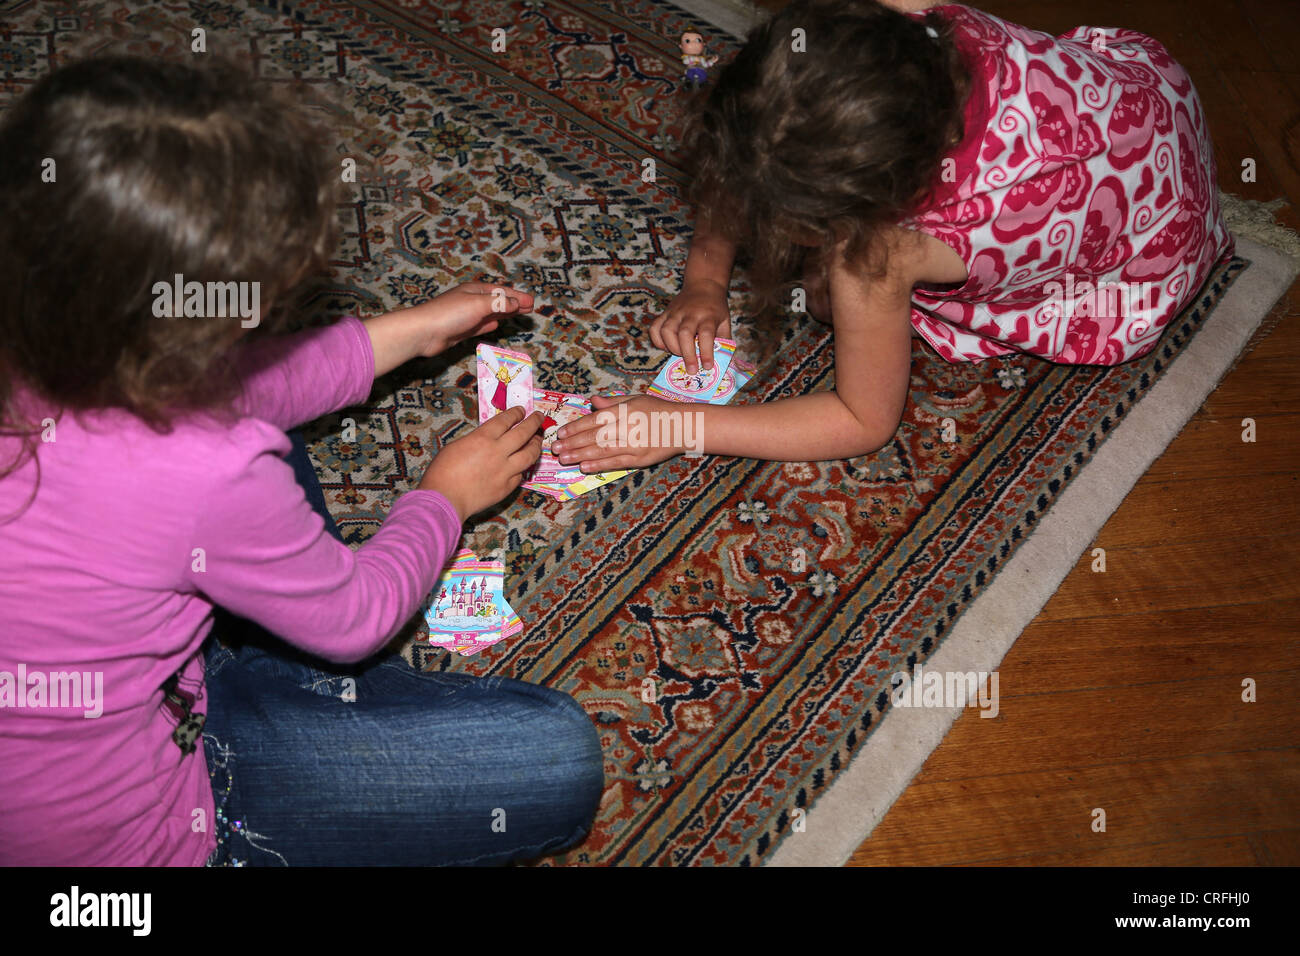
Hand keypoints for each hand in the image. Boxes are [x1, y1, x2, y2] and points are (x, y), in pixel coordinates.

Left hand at [410, 282, 534, 357]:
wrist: (423, 332)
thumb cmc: (450, 314)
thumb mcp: (478, 304)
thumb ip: (499, 304)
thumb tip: (515, 303)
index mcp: (475, 290)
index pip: (502, 291)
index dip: (518, 296)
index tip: (532, 302)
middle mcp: (471, 301)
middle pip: (497, 301)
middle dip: (514, 304)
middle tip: (531, 307)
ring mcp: (466, 316)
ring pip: (491, 313)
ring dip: (505, 314)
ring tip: (519, 314)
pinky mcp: (461, 330)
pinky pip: (481, 325)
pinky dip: (490, 324)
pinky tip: (496, 325)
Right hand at [418, 408, 542, 520]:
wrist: (445, 499)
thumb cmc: (443, 472)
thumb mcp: (457, 445)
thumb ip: (476, 439)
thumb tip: (488, 438)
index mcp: (483, 438)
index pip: (506, 420)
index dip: (516, 414)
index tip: (522, 411)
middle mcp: (498, 452)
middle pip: (523, 433)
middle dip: (534, 423)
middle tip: (539, 417)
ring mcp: (505, 470)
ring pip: (529, 455)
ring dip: (536, 445)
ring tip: (539, 440)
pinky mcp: (506, 487)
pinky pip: (520, 474)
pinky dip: (523, 467)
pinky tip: (524, 464)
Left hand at [551, 394, 696, 471]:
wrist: (684, 426)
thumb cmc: (658, 410)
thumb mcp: (636, 399)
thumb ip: (613, 402)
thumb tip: (593, 401)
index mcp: (625, 411)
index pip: (595, 420)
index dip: (575, 427)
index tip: (560, 433)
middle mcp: (627, 427)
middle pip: (594, 436)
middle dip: (572, 443)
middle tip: (555, 449)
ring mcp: (634, 445)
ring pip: (602, 451)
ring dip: (580, 455)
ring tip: (564, 459)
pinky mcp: (640, 459)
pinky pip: (615, 463)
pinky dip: (599, 465)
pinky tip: (584, 467)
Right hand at [649, 279, 731, 374]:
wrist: (703, 285)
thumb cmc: (715, 308)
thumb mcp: (725, 321)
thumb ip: (722, 340)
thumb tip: (720, 363)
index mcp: (708, 316)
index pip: (706, 334)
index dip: (706, 352)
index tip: (707, 366)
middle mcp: (690, 313)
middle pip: (684, 334)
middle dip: (686, 354)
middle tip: (691, 369)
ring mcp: (675, 312)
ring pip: (666, 330)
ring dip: (671, 347)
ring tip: (679, 356)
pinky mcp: (665, 313)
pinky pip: (655, 327)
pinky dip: (657, 341)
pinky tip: (665, 347)